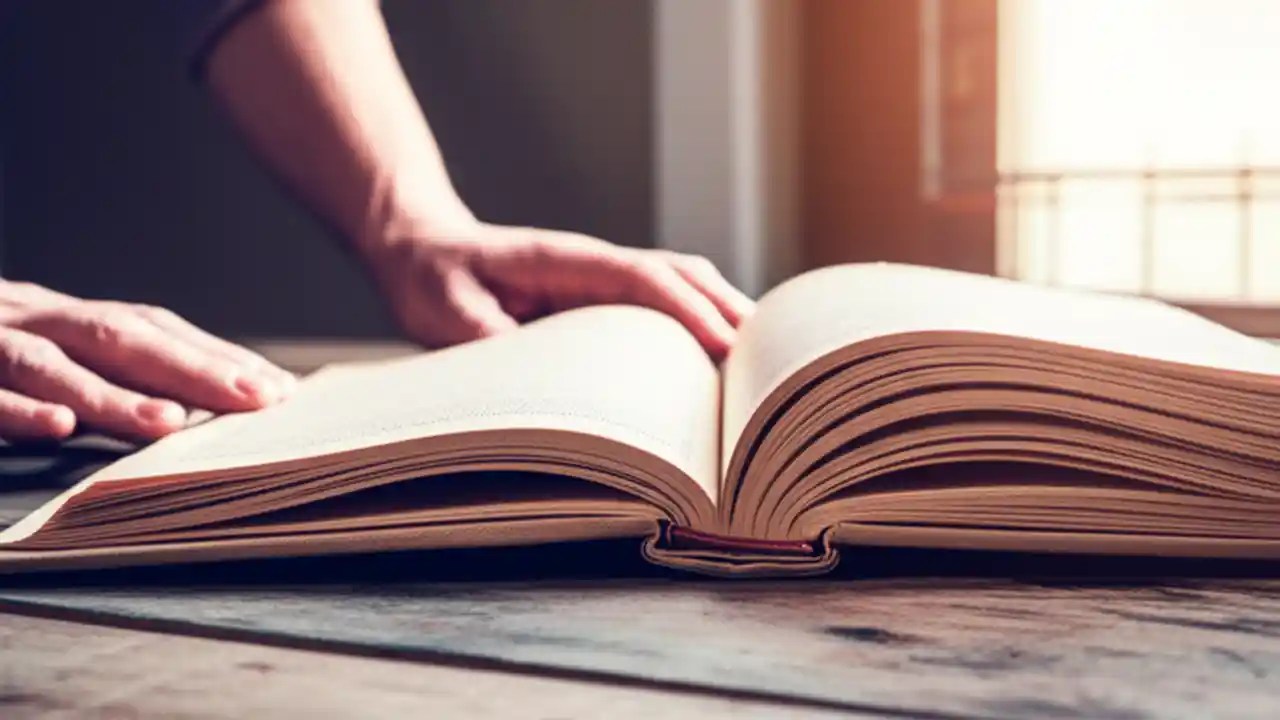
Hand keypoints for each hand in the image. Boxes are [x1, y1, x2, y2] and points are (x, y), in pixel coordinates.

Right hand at [0, 281, 295, 441]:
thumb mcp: (35, 353)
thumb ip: (95, 369)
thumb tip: (188, 405)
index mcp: (56, 316)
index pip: (147, 326)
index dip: (213, 353)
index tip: (277, 388)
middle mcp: (24, 316)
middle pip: (118, 333)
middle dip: (194, 366)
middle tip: (259, 399)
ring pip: (49, 361)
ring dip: (112, 392)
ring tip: (171, 423)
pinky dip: (13, 408)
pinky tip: (55, 430)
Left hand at [358, 222, 753, 358]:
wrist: (423, 249)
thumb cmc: (434, 277)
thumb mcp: (444, 309)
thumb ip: (487, 335)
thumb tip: (540, 367)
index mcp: (564, 259)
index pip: (641, 277)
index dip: (687, 309)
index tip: (725, 345)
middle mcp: (596, 263)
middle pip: (681, 274)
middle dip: (728, 310)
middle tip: (771, 359)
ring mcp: (604, 278)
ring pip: (683, 285)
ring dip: (725, 314)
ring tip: (764, 361)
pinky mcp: (602, 296)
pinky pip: (665, 303)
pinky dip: (703, 322)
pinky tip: (724, 356)